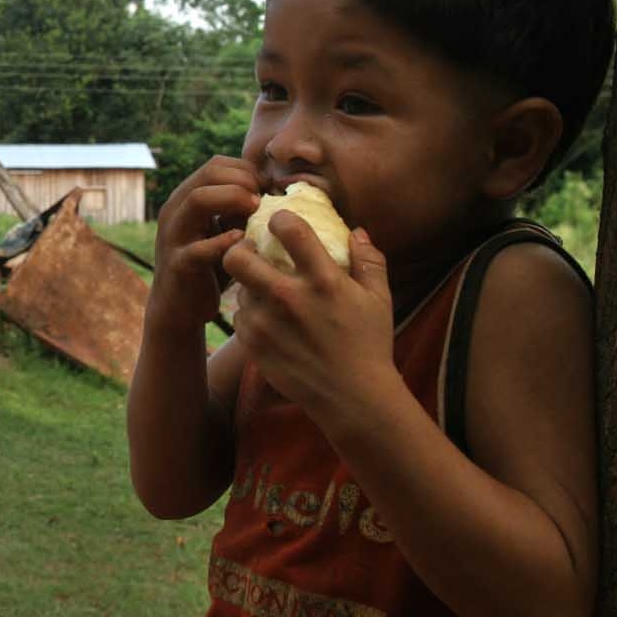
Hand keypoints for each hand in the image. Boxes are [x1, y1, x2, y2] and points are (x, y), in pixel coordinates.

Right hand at [146, 156, 261, 337]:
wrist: (179, 308)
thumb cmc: (210, 266)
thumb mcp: (225, 230)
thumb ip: (240, 211)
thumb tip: (275, 190)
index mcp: (185, 198)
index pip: (217, 165)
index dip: (247, 171)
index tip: (269, 192)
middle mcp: (175, 210)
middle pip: (209, 173)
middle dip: (245, 181)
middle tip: (265, 201)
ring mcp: (173, 236)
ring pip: (198, 199)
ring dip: (234, 200)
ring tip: (256, 212)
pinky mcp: (179, 264)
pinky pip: (200, 248)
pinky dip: (226, 242)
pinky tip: (245, 243)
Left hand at [222, 210, 396, 421]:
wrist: (353, 399)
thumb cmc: (369, 346)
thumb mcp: (379, 300)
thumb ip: (369, 260)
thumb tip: (356, 230)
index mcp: (323, 280)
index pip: (289, 229)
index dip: (279, 218)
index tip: (280, 221)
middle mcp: (289, 298)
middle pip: (237, 256)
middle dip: (240, 247)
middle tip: (252, 251)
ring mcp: (267, 323)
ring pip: (238, 287)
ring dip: (249, 284)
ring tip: (267, 290)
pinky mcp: (254, 345)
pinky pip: (240, 316)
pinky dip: (251, 313)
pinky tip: (269, 319)